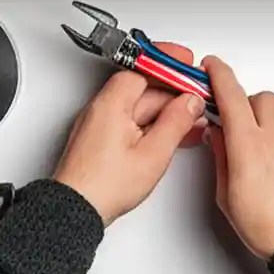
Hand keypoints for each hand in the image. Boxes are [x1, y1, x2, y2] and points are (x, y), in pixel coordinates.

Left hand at [54, 44, 206, 224]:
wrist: (74, 211)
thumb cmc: (103, 186)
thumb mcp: (152, 154)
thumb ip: (176, 122)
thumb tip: (190, 102)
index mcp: (112, 104)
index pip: (142, 68)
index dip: (167, 63)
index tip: (187, 62)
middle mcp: (102, 109)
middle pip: (143, 88)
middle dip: (173, 91)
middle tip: (198, 96)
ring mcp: (100, 124)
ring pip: (139, 107)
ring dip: (166, 110)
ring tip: (191, 120)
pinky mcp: (101, 140)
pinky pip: (131, 122)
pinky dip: (152, 124)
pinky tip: (170, 135)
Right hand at [204, 56, 273, 257]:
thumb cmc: (270, 227)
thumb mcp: (227, 196)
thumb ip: (221, 158)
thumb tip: (217, 137)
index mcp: (248, 145)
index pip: (231, 94)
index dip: (219, 74)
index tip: (212, 66)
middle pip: (259, 96)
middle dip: (245, 103)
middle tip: (235, 121)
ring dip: (269, 112)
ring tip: (261, 133)